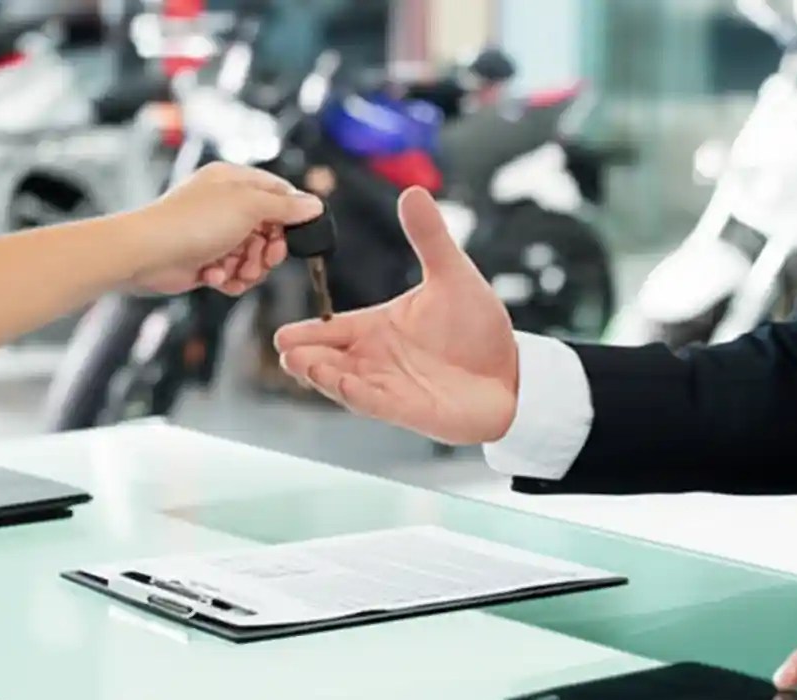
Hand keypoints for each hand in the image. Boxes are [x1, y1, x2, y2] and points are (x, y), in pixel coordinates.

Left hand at [125, 162, 323, 294]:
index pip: (278, 193)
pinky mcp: (205, 260)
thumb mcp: (249, 207)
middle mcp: (225, 205)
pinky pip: (234, 273)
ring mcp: (215, 234)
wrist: (148, 254)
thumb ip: (285, 207)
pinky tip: (215, 276)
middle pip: (270, 230)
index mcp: (234, 181)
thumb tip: (314, 205)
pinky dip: (229, 278)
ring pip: (254, 256)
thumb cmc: (191, 222)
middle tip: (264, 258)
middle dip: (269, 250)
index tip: (295, 233)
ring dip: (249, 269)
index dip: (291, 216)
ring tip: (234, 270)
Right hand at [273, 187, 518, 444]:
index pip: (334, 331)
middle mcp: (378, 360)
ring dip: (325, 376)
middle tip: (286, 350)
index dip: (309, 333)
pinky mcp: (411, 410)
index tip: (281, 334)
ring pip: (347, 384)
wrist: (515, 371)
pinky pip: (378, 403)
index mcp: (379, 328)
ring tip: (301, 364)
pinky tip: (344, 385)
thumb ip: (429, 237)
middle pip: (330, 361)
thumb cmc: (479, 328)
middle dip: (307, 357)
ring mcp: (391, 388)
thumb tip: (413, 191)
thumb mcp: (453, 275)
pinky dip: (360, 395)